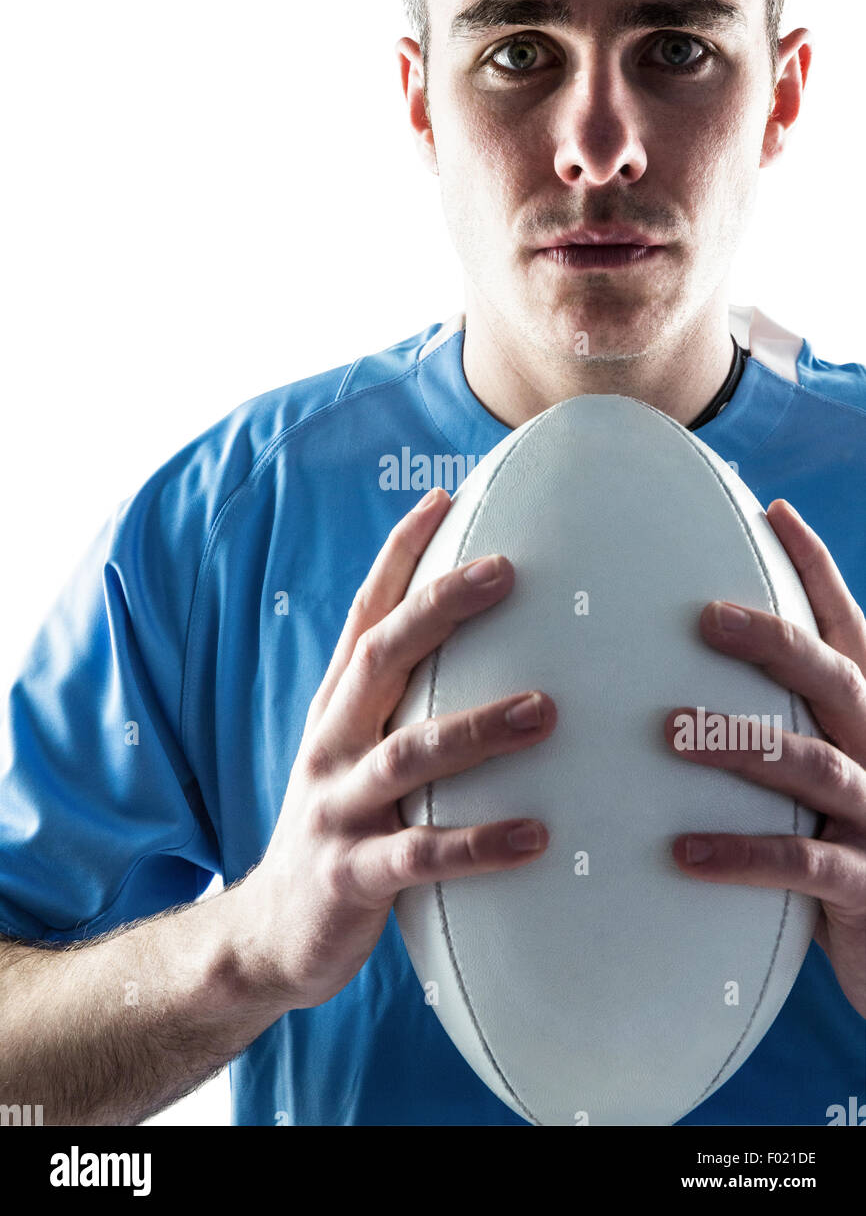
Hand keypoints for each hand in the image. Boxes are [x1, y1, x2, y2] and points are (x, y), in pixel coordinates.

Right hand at [245, 488, 554, 1010]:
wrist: (269, 931)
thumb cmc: (340, 827)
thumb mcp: (358, 755)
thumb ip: (404, 705)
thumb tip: (489, 648)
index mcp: (338, 709)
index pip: (365, 614)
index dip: (399, 554)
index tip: (444, 496)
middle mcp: (332, 743)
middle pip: (381, 658)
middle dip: (440, 607)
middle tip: (508, 570)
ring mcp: (337, 807)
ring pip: (407, 753)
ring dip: (477, 728)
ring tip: (547, 709)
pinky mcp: (352, 875)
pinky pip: (419, 855)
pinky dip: (477, 844)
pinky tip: (537, 835)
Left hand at [664, 498, 865, 1018]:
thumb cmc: (847, 839)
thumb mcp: (830, 765)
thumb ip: (792, 710)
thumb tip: (698, 653)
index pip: (849, 628)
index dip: (816, 570)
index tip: (773, 512)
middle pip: (835, 680)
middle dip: (774, 643)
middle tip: (704, 619)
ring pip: (815, 766)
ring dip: (740, 745)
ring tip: (671, 731)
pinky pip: (801, 862)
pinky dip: (741, 854)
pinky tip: (680, 850)